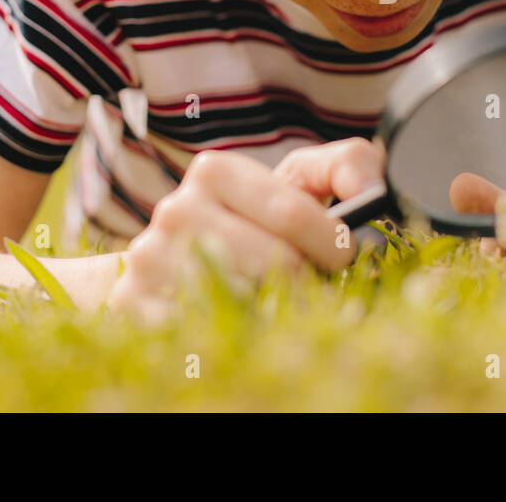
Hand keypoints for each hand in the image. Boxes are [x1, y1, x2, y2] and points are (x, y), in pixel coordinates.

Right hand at [105, 144, 376, 323]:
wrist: (164, 271)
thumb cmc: (251, 226)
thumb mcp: (298, 185)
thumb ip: (347, 166)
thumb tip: (371, 191)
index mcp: (215, 171)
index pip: (295, 214)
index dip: (332, 245)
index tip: (341, 259)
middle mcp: (175, 209)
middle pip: (277, 264)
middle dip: (308, 284)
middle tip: (308, 289)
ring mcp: (149, 261)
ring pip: (249, 304)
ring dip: (276, 314)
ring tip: (273, 304)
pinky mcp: (134, 310)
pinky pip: (210, 336)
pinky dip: (237, 338)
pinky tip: (237, 326)